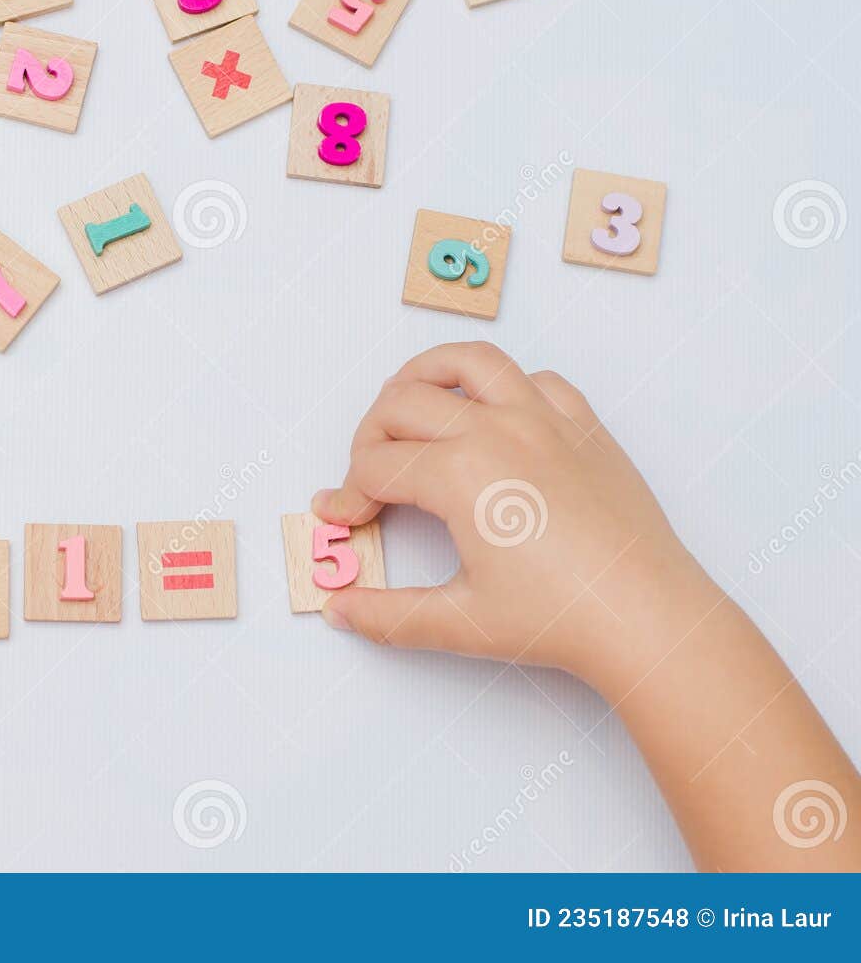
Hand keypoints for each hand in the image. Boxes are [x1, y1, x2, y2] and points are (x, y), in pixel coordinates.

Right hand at [313, 341, 712, 684]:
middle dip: (367, 437)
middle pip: (402, 404)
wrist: (648, 617)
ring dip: (425, 375)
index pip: (375, 467)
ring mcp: (545, 420)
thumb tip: (342, 609)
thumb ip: (387, 615)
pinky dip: (502, 385)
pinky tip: (491, 416)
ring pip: (467, 362)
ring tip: (407, 403)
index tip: (339, 516)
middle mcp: (498, 430)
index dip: (345, 494)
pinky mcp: (583, 426)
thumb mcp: (460, 623)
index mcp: (460, 474)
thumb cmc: (562, 619)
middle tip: (366, 476)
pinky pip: (535, 378)